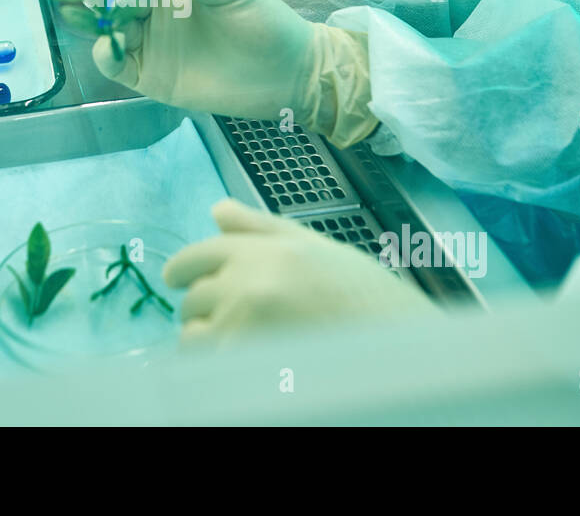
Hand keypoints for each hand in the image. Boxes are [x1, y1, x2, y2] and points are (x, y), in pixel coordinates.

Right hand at [91, 0, 377, 142]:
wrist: (285, 72)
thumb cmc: (262, 21)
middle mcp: (154, 10)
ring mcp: (149, 43)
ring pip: (109, 26)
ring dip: (98, 17)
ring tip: (101, 11)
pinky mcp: (149, 75)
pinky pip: (117, 64)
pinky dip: (105, 55)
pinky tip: (108, 45)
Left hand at [164, 200, 434, 343]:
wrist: (399, 349)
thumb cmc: (362, 297)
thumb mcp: (313, 248)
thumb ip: (259, 229)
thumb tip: (216, 210)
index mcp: (263, 250)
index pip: (196, 256)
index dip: (183, 271)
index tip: (180, 281)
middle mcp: (246, 284)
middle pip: (191, 298)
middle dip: (204, 308)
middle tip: (238, 320)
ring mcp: (243, 328)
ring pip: (192, 337)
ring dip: (207, 341)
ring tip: (247, 344)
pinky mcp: (244, 366)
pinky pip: (206, 369)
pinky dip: (218, 368)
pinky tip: (252, 363)